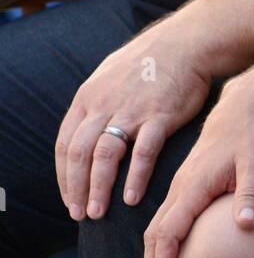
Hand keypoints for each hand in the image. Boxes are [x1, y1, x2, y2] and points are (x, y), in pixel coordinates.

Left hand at [55, 27, 212, 221]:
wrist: (186, 43)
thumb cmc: (149, 61)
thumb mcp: (109, 75)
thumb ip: (94, 104)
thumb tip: (83, 129)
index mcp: (88, 98)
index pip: (65, 144)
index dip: (64, 176)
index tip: (69, 198)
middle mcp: (104, 105)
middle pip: (80, 153)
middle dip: (76, 189)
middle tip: (80, 214)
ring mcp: (132, 111)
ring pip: (105, 155)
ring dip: (98, 188)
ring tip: (98, 214)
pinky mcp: (160, 116)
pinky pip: (143, 152)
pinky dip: (135, 177)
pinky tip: (131, 198)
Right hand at [143, 78, 253, 257]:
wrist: (242, 108)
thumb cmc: (252, 136)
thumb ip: (249, 193)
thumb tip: (246, 225)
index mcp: (194, 184)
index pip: (171, 229)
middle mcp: (181, 186)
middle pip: (156, 231)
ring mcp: (181, 184)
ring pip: (158, 223)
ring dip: (155, 253)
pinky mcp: (186, 183)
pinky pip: (166, 215)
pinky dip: (162, 238)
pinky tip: (170, 253)